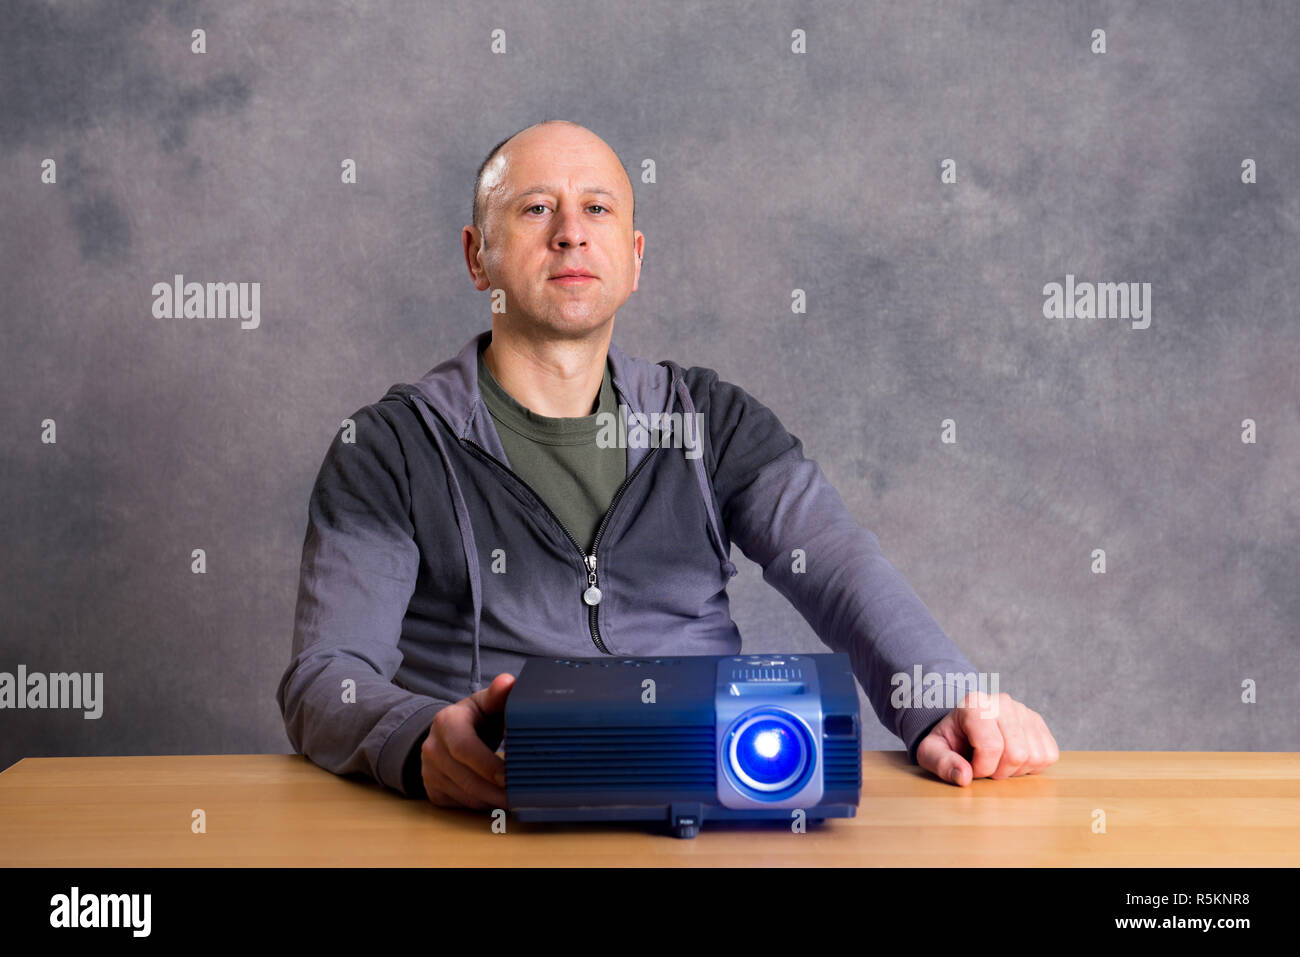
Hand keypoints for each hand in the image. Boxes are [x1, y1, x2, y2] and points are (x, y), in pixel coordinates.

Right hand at [420, 672, 514, 808]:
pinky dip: (480, 805)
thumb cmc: (475, 717)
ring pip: (464, 796)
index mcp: (446, 722)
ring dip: (491, 801)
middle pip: (466, 778)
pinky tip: (496, 800)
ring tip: (514, 800)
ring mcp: (429, 770)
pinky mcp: (432, 789)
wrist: (448, 732)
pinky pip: (459, 804)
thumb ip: (498, 694)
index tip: (511, 777)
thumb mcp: (485, 702)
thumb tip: (508, 682)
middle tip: (521, 796)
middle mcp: (432, 747)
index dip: (488, 765)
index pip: (465, 748)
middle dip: (495, 791)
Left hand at [915, 691, 1058, 785]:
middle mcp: (1002, 702)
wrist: (961, 728)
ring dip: (1016, 770)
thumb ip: (942, 763)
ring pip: (1035, 756)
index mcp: (974, 704)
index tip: (970, 767)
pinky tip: (1012, 760)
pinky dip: (1032, 766)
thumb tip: (964, 777)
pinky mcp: (1038, 722)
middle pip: (1017, 753)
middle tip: (985, 767)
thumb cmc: (948, 741)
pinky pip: (1049, 755)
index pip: (991, 747)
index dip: (981, 769)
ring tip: (998, 762)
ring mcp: (1023, 711)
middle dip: (999, 772)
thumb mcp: (931, 751)